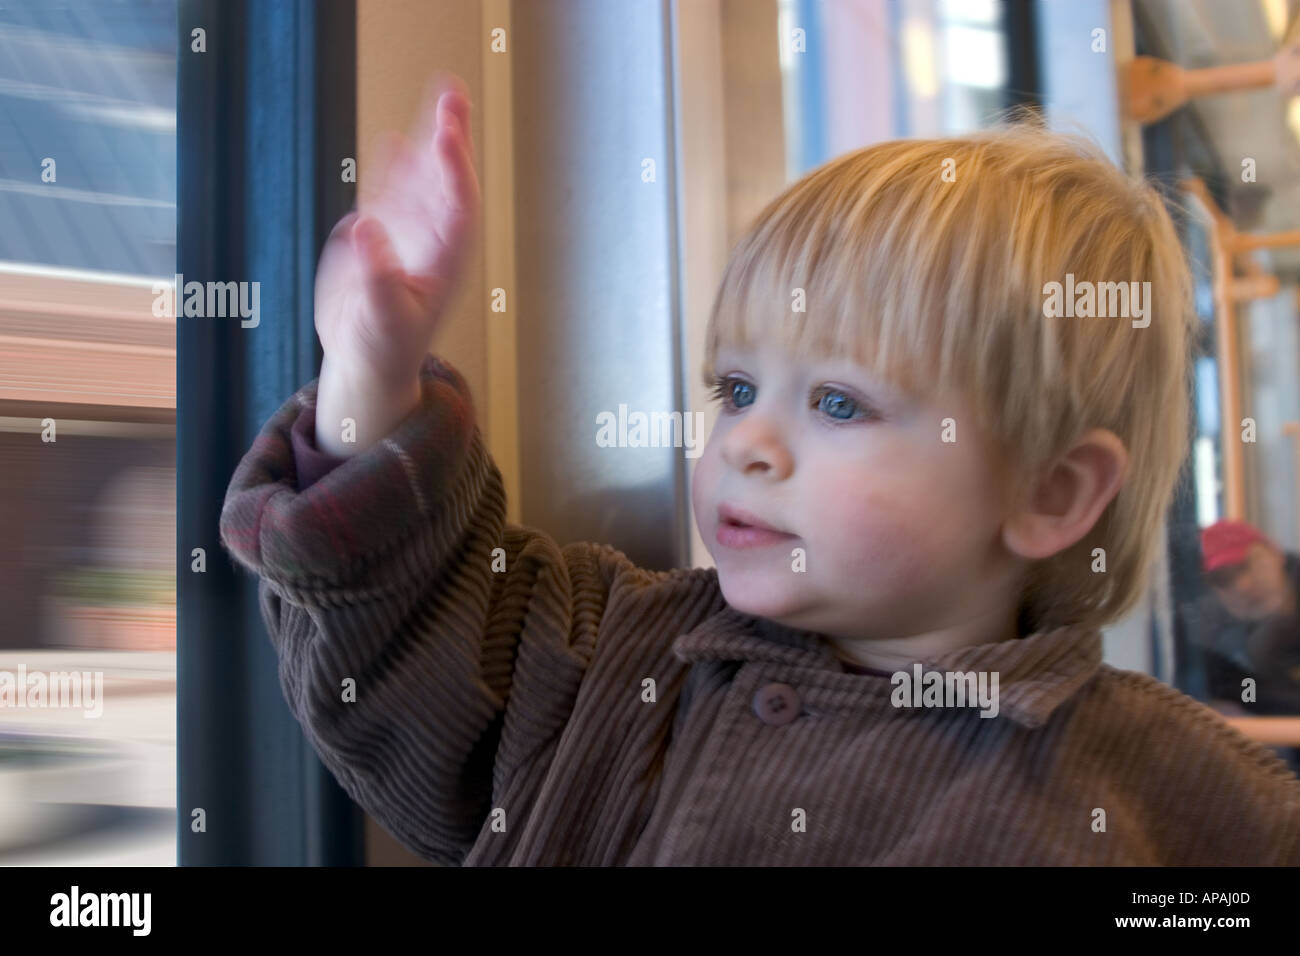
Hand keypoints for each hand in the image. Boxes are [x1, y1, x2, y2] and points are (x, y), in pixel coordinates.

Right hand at [314, 70, 479, 385]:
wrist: (367, 358)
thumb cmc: (383, 346)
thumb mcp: (381, 317)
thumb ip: (377, 275)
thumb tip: (365, 227)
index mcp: (445, 261)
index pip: (457, 205)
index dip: (453, 168)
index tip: (446, 134)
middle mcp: (434, 239)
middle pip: (448, 178)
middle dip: (452, 136)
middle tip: (454, 92)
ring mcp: (411, 233)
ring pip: (425, 176)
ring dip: (431, 139)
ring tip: (443, 95)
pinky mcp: (384, 234)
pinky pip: (394, 191)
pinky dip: (397, 166)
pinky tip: (399, 140)